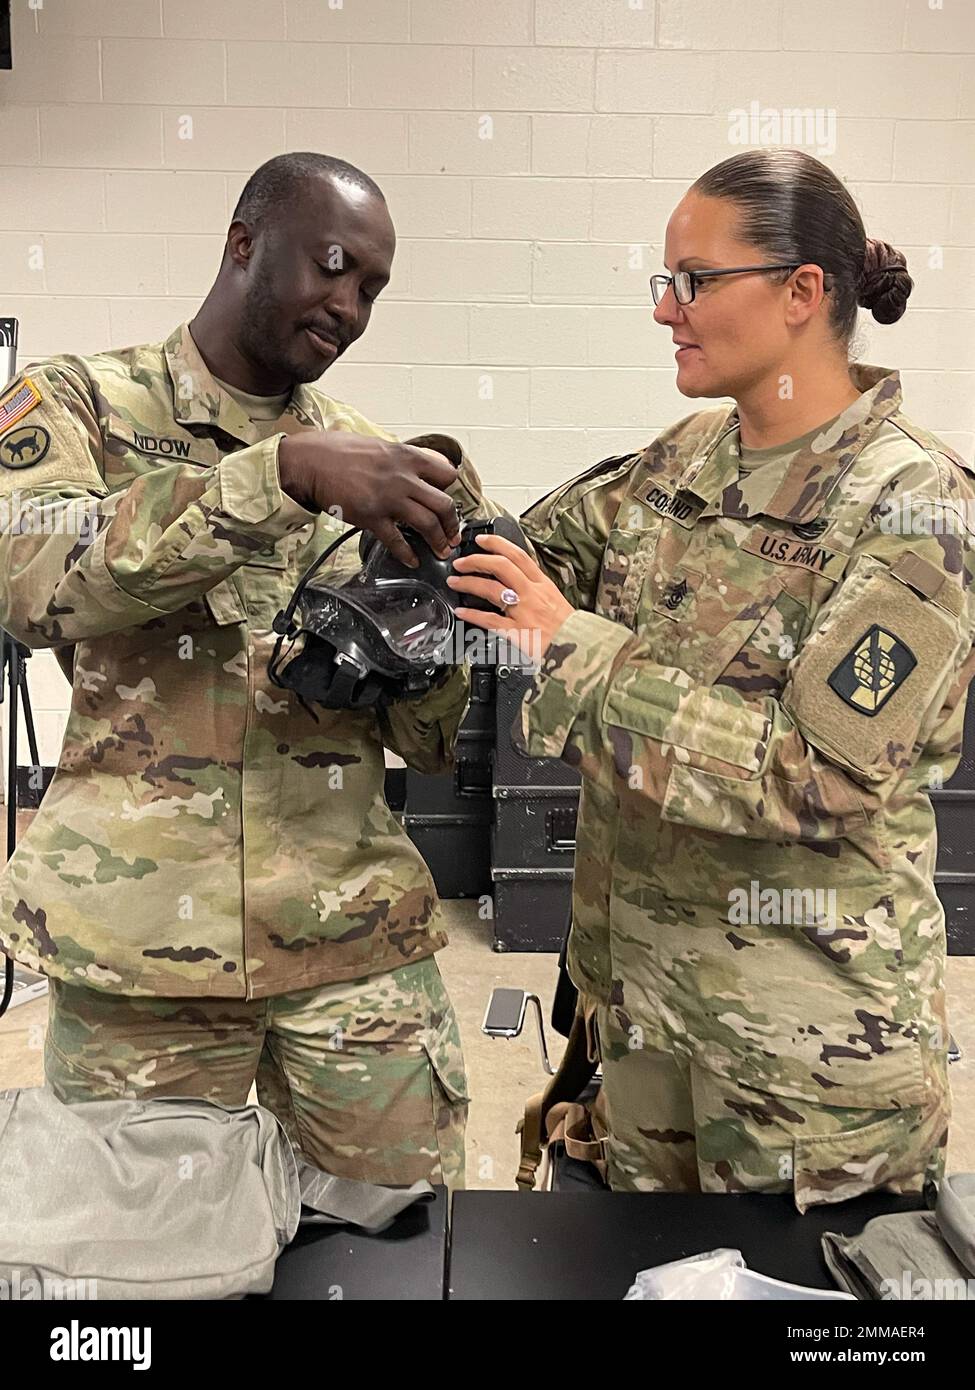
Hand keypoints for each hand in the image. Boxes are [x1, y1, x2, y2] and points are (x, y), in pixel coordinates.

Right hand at [277, 432, 460, 567]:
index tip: (449, 500)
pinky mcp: (372, 518)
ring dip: (439, 542)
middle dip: (452, 524)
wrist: (310, 462)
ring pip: (427, 524)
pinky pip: (397, 541)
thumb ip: (402, 459)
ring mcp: (388, 499)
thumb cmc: (339, 451)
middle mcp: (403, 478)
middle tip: (453, 535)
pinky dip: (408, 554)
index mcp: (407, 457)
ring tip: (442, 551)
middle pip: (443, 504)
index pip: (447, 474)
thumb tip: (418, 469)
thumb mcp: (379, 445)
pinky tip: (413, 560)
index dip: (451, 490)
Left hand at [448, 534, 574, 660]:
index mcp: (542, 584)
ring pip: (491, 589)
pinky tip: (461, 611)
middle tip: (461, 562)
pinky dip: (472, 615)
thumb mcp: (556, 600)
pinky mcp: (517, 632)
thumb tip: (517, 580)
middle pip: (500, 567)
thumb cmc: (571, 629)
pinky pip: (490, 620)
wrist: (580, 649)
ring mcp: (523, 612)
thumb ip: (536, 589)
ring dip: (468, 583)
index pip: (518, 556)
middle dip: (476, 561)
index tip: (482, 540)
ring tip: (455, 582)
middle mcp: (532, 594)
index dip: (497, 544)